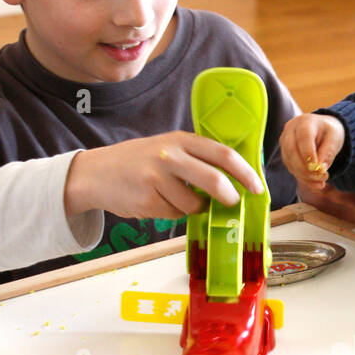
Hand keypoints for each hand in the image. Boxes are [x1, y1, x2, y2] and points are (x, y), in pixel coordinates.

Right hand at [64, 132, 260, 220]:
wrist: (96, 173)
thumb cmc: (138, 162)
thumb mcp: (167, 149)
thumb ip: (196, 159)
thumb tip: (234, 182)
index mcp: (181, 140)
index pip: (223, 155)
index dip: (245, 173)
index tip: (257, 187)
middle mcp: (170, 156)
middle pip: (214, 181)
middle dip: (229, 197)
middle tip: (232, 203)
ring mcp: (156, 178)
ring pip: (194, 204)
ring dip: (193, 208)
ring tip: (176, 198)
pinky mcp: (147, 199)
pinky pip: (174, 214)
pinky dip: (172, 213)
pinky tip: (156, 201)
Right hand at [280, 113, 345, 188]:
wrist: (322, 131)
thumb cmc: (329, 133)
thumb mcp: (335, 139)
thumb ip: (328, 152)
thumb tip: (319, 168)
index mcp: (305, 122)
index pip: (303, 137)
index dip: (308, 153)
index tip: (317, 168)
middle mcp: (290, 130)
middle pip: (292, 151)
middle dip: (306, 168)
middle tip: (321, 177)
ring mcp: (285, 143)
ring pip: (290, 162)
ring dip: (306, 175)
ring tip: (322, 181)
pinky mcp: (285, 155)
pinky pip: (291, 169)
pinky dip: (303, 178)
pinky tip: (316, 183)